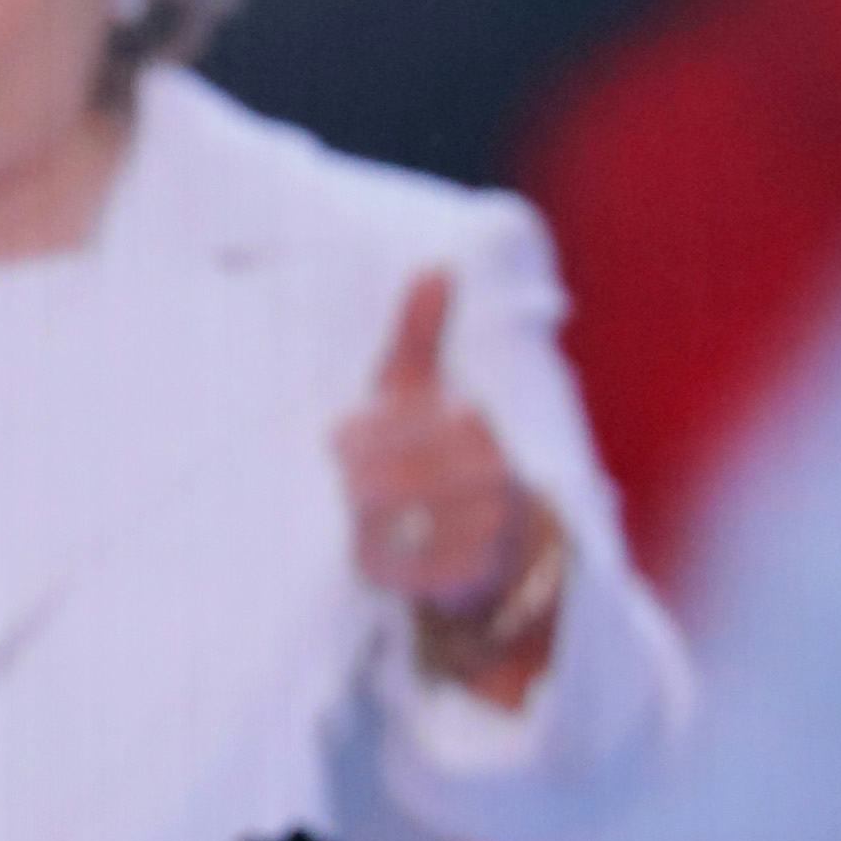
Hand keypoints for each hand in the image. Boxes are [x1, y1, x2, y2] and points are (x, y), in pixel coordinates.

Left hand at [332, 270, 542, 617]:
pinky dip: (385, 567)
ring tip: (366, 521)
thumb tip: (435, 269)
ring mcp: (486, 525)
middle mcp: (486, 472)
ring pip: (392, 526)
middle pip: (383, 479)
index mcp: (469, 422)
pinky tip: (380, 557)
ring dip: (367, 527)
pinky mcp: (474, 572)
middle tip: (351, 488)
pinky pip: (407, 571)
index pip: (388, 430)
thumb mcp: (423, 394)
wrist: (499, 541)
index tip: (341, 445)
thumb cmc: (441, 453)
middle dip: (358, 485)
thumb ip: (418, 337)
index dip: (354, 442)